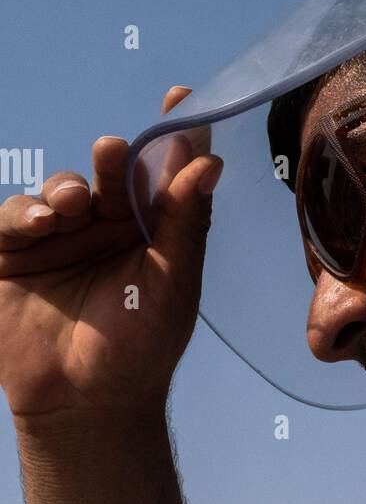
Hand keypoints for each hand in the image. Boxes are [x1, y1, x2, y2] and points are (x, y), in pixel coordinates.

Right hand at [0, 87, 221, 421]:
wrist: (85, 406)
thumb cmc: (140, 350)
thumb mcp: (172, 286)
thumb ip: (185, 223)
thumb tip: (209, 161)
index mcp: (151, 228)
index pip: (163, 172)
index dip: (172, 133)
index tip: (182, 97)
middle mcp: (105, 225)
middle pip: (106, 174)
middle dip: (109, 161)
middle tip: (112, 153)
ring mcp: (58, 238)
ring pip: (57, 190)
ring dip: (63, 189)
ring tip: (69, 208)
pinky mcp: (12, 255)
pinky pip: (12, 218)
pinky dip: (22, 213)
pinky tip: (39, 224)